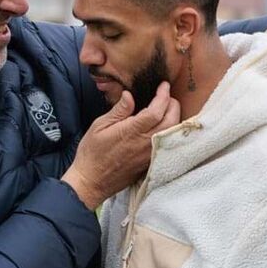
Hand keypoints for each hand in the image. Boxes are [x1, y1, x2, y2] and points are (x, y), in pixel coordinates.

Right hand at [62, 82, 179, 208]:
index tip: (164, 85)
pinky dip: (169, 131)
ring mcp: (150, 154)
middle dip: (172, 105)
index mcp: (132, 131)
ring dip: (174, 118)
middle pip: (171, 120)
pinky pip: (166, 143)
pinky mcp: (150, 163)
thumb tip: (129, 95)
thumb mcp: (99, 126)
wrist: (92, 182)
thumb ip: (118, 110)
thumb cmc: (92, 153)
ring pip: (172, 132)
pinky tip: (162, 125)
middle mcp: (145, 143)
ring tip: (166, 108)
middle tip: (166, 96)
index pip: (157, 110)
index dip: (163, 96)